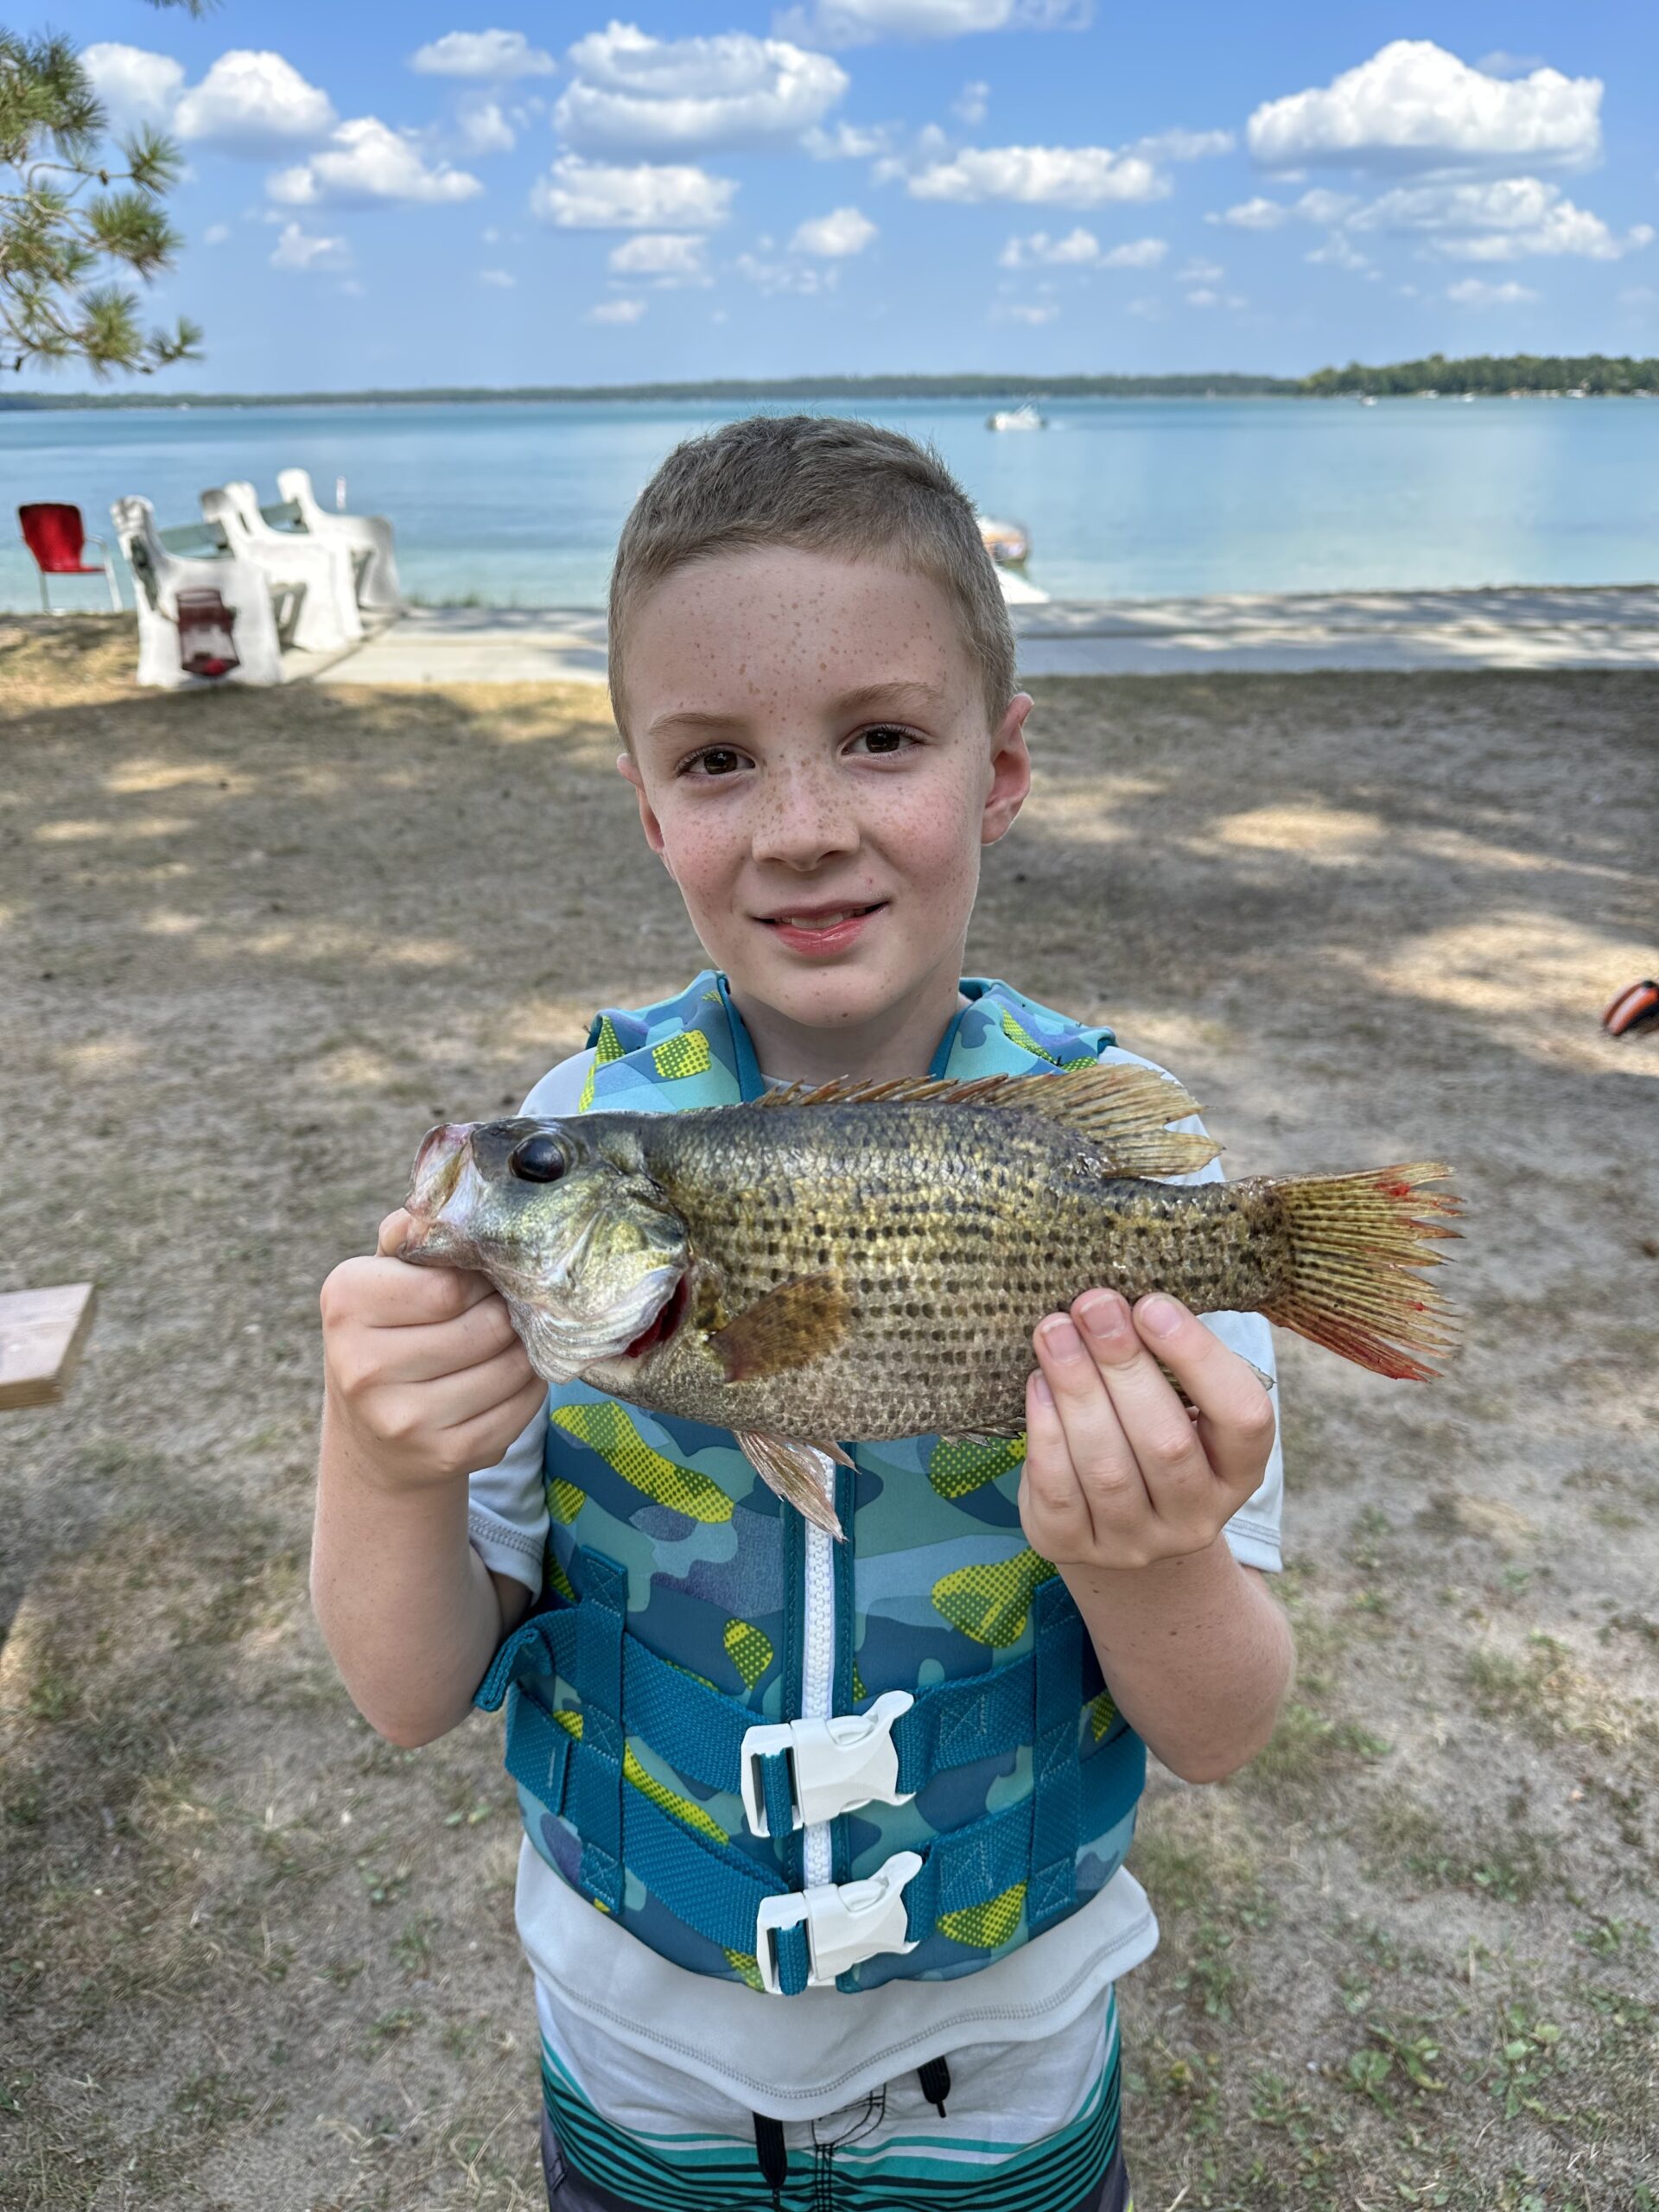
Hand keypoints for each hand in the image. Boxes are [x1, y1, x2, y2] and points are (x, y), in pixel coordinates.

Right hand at [318, 1209, 544, 1489]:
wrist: (375, 1433)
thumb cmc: (392, 1332)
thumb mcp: (387, 1276)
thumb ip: (415, 1235)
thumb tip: (445, 1200)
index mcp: (346, 1302)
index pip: (450, 1283)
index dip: (482, 1277)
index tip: (483, 1279)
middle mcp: (362, 1366)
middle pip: (486, 1326)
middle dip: (509, 1312)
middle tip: (509, 1308)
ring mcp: (402, 1419)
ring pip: (511, 1367)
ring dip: (527, 1349)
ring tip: (515, 1339)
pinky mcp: (444, 1455)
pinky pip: (520, 1409)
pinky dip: (530, 1388)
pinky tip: (513, 1377)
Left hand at [1019, 1289, 1274, 1571]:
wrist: (1115, 1520)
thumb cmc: (1151, 1432)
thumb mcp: (1179, 1401)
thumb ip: (1162, 1359)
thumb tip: (1112, 1305)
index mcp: (1239, 1470)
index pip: (1244, 1418)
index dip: (1199, 1359)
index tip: (1151, 1305)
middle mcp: (1196, 1516)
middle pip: (1166, 1443)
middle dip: (1123, 1366)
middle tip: (1092, 1307)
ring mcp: (1137, 1542)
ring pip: (1107, 1469)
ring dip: (1077, 1392)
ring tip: (1054, 1334)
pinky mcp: (1076, 1548)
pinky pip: (1059, 1493)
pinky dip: (1045, 1434)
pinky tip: (1037, 1385)